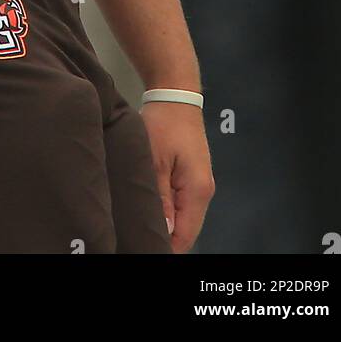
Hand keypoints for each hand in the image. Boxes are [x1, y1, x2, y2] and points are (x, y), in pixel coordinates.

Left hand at [140, 101, 214, 252]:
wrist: (176, 95)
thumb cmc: (164, 124)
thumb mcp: (156, 161)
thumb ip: (161, 198)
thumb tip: (164, 231)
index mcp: (198, 191)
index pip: (185, 236)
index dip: (164, 246)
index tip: (142, 245)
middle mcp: (204, 192)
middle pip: (186, 230)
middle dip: (164, 237)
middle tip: (136, 236)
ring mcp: (199, 184)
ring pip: (184, 217)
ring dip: (165, 223)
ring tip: (139, 225)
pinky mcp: (192, 175)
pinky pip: (182, 203)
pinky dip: (168, 210)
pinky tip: (150, 209)